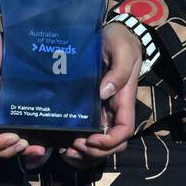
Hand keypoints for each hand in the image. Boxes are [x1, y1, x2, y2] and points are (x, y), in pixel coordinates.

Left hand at [60, 21, 140, 167]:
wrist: (112, 33)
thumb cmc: (119, 41)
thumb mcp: (122, 51)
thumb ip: (118, 71)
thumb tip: (105, 93)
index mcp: (123, 100)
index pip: (123, 131)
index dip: (109, 142)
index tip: (91, 139)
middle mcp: (113, 109)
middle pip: (111, 144)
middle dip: (94, 152)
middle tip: (73, 146)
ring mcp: (101, 109)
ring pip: (98, 142)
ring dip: (84, 152)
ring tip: (66, 149)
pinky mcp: (89, 106)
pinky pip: (86, 131)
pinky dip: (76, 141)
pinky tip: (61, 141)